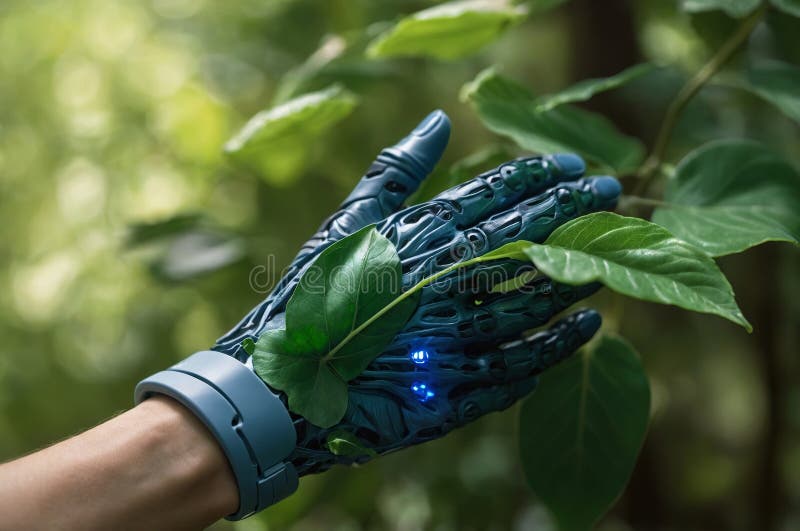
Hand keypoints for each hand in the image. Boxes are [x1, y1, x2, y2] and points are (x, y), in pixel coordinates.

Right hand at [213, 110, 620, 475]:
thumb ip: (394, 170)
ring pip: (533, 300)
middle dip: (574, 212)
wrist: (280, 387)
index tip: (574, 165)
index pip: (491, 196)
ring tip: (608, 255)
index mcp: (414, 238)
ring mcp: (451, 339)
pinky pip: (520, 365)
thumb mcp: (345, 223)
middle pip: (524, 238)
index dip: (538, 177)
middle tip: (614, 192)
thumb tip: (439, 118)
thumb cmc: (309, 298)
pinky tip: (587, 326)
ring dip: (576, 276)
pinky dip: (557, 345)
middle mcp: (440, 283)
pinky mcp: (453, 391)